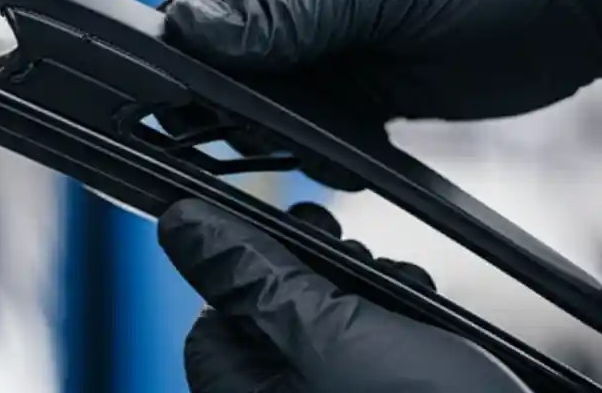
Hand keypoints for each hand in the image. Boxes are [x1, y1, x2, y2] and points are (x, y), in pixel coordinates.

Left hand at [160, 198, 529, 392]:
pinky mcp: (391, 387)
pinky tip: (420, 305)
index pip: (207, 325)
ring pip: (327, 318)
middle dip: (308, 266)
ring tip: (394, 285)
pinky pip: (374, 337)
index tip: (267, 235)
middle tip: (337, 248)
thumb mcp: (325, 331)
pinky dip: (395, 309)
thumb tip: (182, 225)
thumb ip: (250, 276)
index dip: (236, 272)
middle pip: (269, 312)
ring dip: (358, 281)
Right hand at [162, 0, 601, 122]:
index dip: (187, 40)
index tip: (178, 88)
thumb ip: (282, 13)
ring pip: (265, 100)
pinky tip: (341, 158)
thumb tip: (190, 29)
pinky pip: (314, 129)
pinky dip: (316, 150)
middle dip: (228, 95)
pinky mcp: (363, 92)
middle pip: (226, 55)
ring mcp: (330, 43)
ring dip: (273, 131)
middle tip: (246, 126)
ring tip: (306, 144)